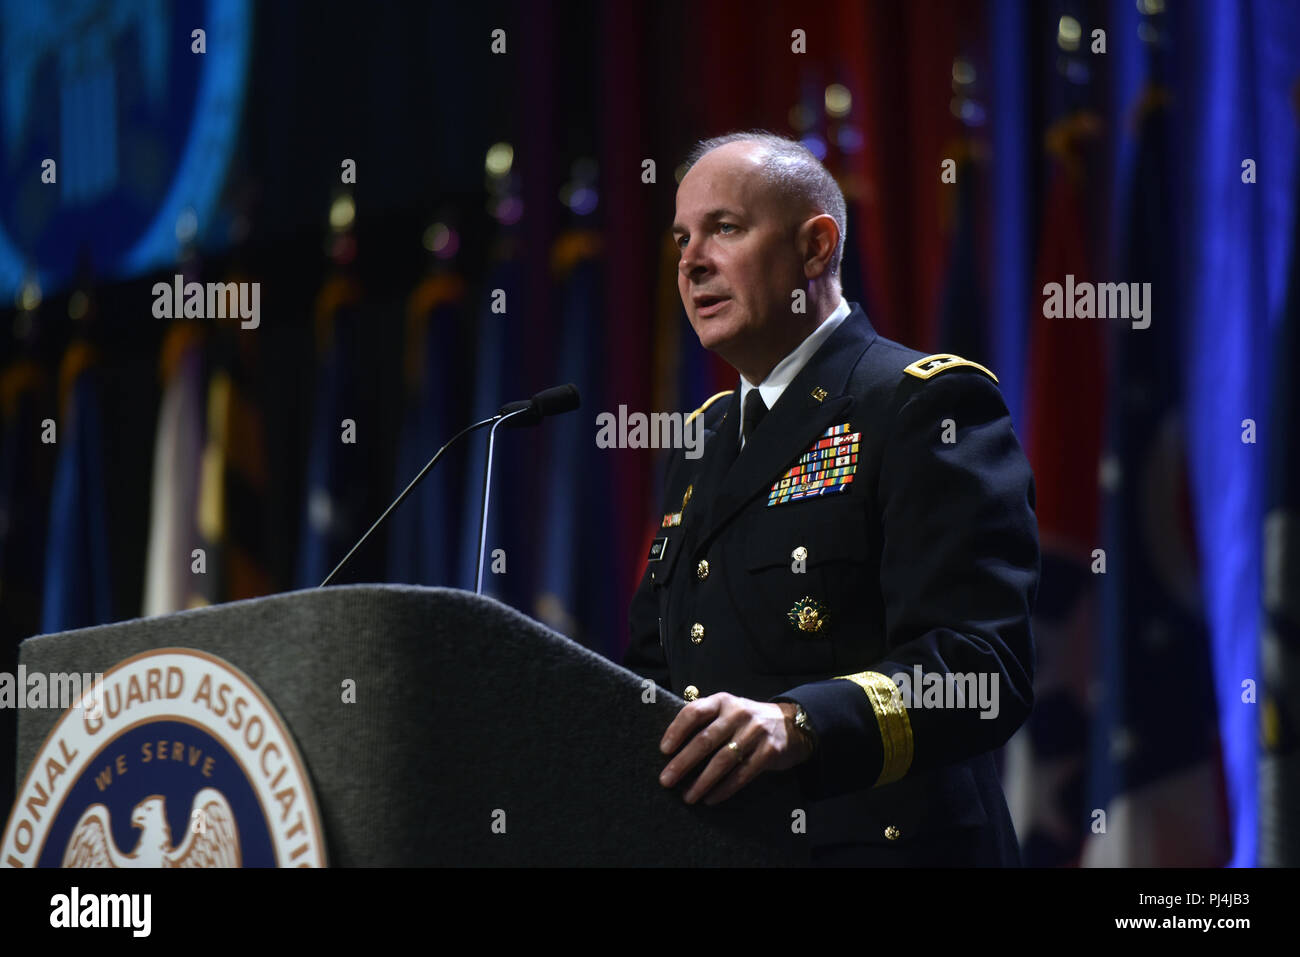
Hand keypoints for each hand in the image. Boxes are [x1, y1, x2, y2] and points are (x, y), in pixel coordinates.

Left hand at [658, 693, 813, 805]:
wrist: (791, 725)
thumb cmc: (747, 722)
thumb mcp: (728, 711)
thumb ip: (705, 721)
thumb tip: (671, 748)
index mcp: (723, 701)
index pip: (694, 712)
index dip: (676, 731)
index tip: (663, 750)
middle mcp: (738, 714)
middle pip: (705, 740)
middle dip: (683, 762)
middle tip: (666, 780)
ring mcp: (755, 732)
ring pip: (723, 760)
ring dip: (702, 781)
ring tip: (688, 797)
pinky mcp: (769, 752)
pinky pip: (742, 774)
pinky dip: (724, 788)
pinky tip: (711, 798)